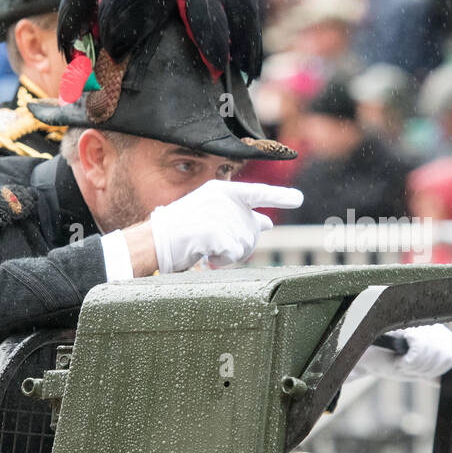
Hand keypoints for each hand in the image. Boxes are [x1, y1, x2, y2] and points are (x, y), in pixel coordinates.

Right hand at [149, 181, 302, 272]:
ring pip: (246, 245)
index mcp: (222, 192)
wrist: (153, 241)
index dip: (280, 196)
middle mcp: (223, 200)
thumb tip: (268, 223)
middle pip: (254, 230)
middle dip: (242, 243)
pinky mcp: (215, 232)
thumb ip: (240, 217)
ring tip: (208, 247)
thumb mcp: (212, 216)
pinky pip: (234, 254)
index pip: (258, 192)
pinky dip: (222, 260)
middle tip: (217, 244)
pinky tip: (206, 255)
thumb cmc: (182, 232)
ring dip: (230, 253)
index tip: (298, 198)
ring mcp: (219, 215)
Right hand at [353, 324, 451, 379]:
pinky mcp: (406, 321)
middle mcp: (428, 324)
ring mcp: (418, 321)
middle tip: (408, 367)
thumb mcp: (409, 370)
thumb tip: (440, 381)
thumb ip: (427, 372)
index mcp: (432, 334)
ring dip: (416, 366)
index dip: (441, 367)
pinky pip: (420, 346)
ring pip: (434, 351)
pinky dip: (410, 360)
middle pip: (445, 353)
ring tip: (402, 363)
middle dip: (426, 369)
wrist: (360, 355)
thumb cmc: (383, 360)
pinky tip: (401, 359)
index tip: (422, 373)